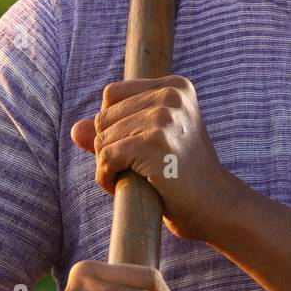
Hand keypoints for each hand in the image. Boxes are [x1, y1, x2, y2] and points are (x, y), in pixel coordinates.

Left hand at [71, 74, 231, 241]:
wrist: (215, 204)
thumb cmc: (182, 174)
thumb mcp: (151, 142)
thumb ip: (114, 130)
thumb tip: (74, 129)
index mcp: (175, 86)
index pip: (112, 94)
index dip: (113, 125)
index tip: (137, 147)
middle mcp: (172, 95)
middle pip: (104, 117)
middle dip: (109, 147)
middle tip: (136, 168)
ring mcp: (165, 117)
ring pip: (102, 139)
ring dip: (108, 165)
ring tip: (135, 178)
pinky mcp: (154, 143)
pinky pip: (106, 157)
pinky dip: (107, 177)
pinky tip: (126, 186)